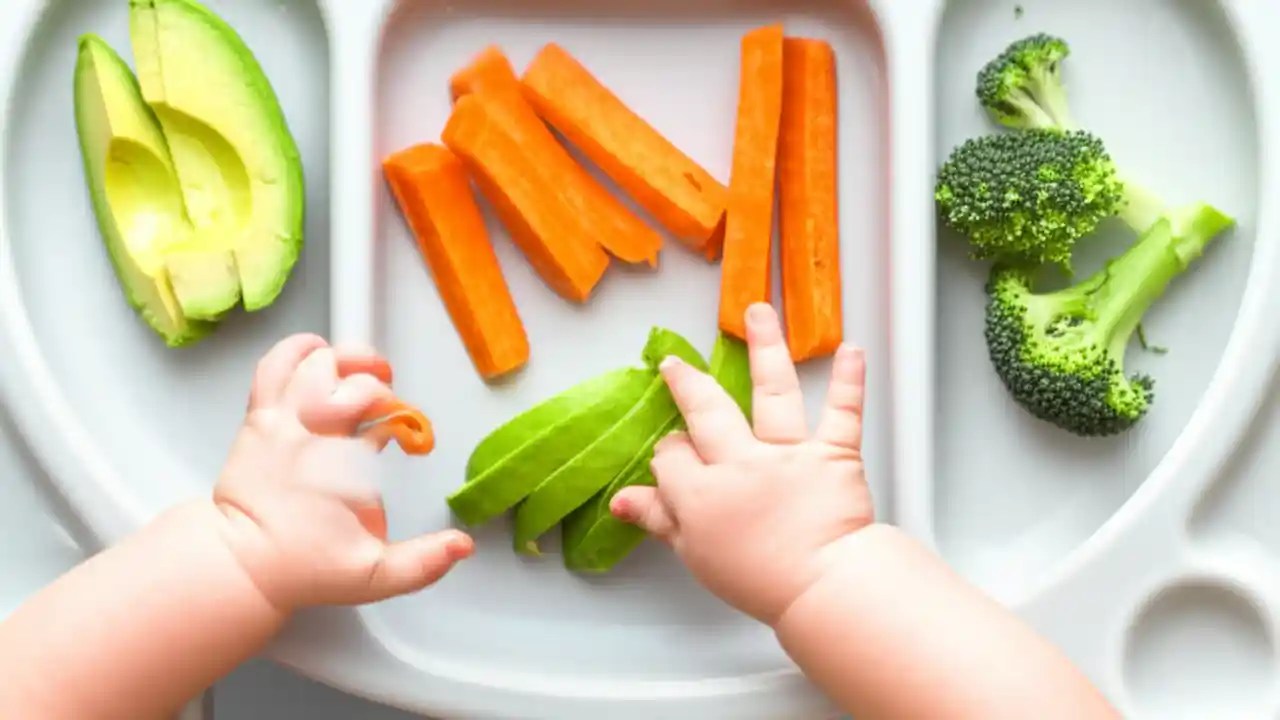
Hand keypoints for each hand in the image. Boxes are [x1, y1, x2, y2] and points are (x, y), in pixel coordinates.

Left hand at [213, 334, 472, 611]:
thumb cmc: (306, 565)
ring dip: (342, 358)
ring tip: (360, 367)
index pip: (381, 415)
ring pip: (311, 363)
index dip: (404, 418)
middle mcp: (309, 433)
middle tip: (388, 394)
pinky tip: (316, 352)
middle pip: (346, 378)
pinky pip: (272, 366)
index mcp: (342, 464)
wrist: (241, 565)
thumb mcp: (373, 576)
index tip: (410, 440)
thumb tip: (464, 545)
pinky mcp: (257, 417)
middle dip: (375, 380)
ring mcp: (280, 420)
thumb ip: (421, 563)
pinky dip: (296, 350)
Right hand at [610, 304, 872, 624]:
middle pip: (708, 412)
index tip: (675, 454)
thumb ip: (658, 519)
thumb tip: (620, 500)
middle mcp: (741, 462)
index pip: (672, 456)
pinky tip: (850, 350)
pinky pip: (842, 412)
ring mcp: (789, 454)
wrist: (823, 587)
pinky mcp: (834, 454)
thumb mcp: (694, 554)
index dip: (670, 453)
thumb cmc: (758, 578)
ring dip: (766, 348)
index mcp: (702, 491)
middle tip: (675, 363)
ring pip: (773, 393)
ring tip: (757, 312)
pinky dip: (849, 381)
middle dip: (688, 383)